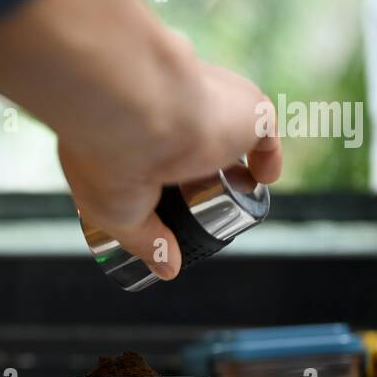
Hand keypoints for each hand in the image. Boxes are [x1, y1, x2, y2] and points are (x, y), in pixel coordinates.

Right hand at [56, 52, 282, 278]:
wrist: (135, 115)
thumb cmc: (110, 158)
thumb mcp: (115, 213)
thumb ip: (143, 241)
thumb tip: (165, 269)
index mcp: (131, 125)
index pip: (154, 149)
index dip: (163, 176)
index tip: (167, 205)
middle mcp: (172, 110)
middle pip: (192, 145)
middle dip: (197, 172)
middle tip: (198, 208)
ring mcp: (210, 107)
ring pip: (228, 137)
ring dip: (230, 167)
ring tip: (230, 199)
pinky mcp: (246, 110)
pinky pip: (265, 134)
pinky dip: (266, 157)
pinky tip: (263, 178)